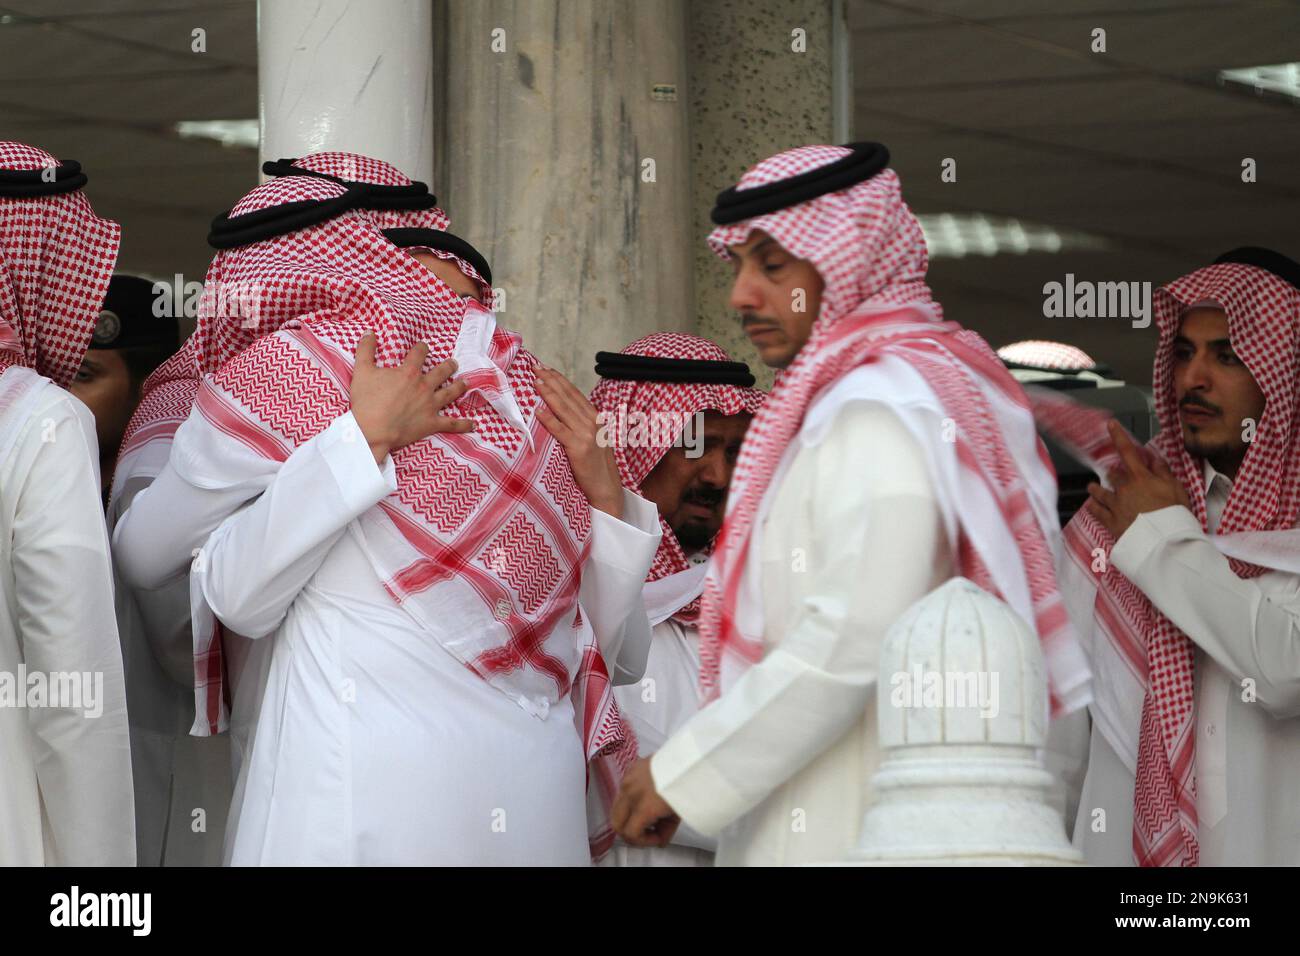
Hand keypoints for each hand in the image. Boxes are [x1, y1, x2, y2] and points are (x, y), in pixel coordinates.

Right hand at [350, 333, 474, 463]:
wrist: (372, 430)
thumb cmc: (366, 401)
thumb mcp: (362, 370)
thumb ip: (366, 349)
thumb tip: (369, 332)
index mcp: (409, 372)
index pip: (419, 354)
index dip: (422, 348)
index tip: (423, 347)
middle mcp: (424, 386)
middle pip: (441, 372)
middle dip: (448, 366)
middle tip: (453, 363)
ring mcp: (431, 405)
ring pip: (450, 393)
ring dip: (459, 387)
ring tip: (465, 383)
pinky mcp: (432, 423)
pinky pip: (452, 424)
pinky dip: (464, 424)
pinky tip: (473, 424)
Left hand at [534, 365, 623, 519]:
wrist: (606, 488)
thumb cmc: (596, 465)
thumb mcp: (592, 439)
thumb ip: (580, 423)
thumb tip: (561, 410)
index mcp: (596, 418)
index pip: (575, 394)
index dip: (559, 380)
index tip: (546, 369)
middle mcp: (593, 422)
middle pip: (568, 397)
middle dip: (551, 380)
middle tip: (535, 367)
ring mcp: (586, 434)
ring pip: (563, 409)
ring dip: (548, 393)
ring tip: (535, 381)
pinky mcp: (579, 448)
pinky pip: (560, 430)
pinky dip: (549, 419)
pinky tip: (538, 410)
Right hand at [610, 757, 679, 847]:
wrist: (689, 757)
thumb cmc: (686, 784)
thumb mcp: (677, 814)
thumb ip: (665, 831)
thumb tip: (659, 840)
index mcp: (644, 806)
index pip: (630, 833)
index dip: (642, 842)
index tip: (656, 839)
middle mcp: (631, 793)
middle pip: (616, 823)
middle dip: (630, 832)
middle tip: (645, 833)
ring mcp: (627, 780)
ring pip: (616, 807)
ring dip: (628, 816)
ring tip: (646, 815)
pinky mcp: (629, 769)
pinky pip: (623, 790)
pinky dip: (630, 799)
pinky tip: (645, 798)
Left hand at [1084, 420, 1190, 538]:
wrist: (1165, 541)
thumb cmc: (1174, 515)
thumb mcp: (1176, 489)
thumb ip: (1164, 472)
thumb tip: (1155, 459)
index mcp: (1140, 478)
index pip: (1127, 451)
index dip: (1118, 436)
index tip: (1111, 425)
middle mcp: (1123, 488)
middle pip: (1113, 475)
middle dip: (1114, 474)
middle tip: (1115, 475)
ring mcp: (1114, 505)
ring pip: (1098, 491)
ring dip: (1096, 488)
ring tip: (1094, 487)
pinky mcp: (1109, 521)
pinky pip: (1095, 510)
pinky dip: (1092, 506)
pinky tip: (1091, 504)